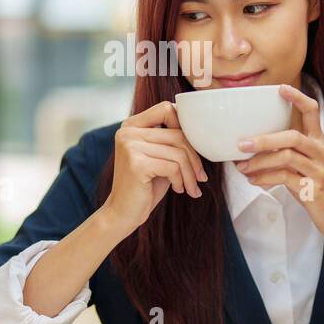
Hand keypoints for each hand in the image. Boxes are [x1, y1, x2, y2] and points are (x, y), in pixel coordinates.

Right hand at [103, 101, 208, 234]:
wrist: (123, 213)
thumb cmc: (145, 185)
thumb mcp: (159, 157)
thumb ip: (171, 139)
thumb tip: (201, 128)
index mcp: (131, 125)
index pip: (166, 109)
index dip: (186, 128)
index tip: (193, 151)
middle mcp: (127, 132)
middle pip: (178, 134)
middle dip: (195, 158)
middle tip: (200, 177)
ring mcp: (130, 146)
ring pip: (179, 152)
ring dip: (190, 174)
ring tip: (191, 187)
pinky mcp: (136, 164)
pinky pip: (173, 167)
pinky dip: (181, 180)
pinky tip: (178, 190)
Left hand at [234, 84, 323, 246]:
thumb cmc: (316, 190)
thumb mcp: (305, 167)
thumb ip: (285, 155)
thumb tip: (249, 150)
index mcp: (320, 143)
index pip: (313, 112)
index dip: (298, 98)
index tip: (281, 88)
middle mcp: (322, 153)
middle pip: (293, 136)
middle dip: (264, 139)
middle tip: (241, 143)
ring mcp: (319, 171)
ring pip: (287, 157)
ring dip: (260, 161)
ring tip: (242, 167)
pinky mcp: (314, 189)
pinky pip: (285, 178)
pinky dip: (265, 179)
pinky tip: (253, 181)